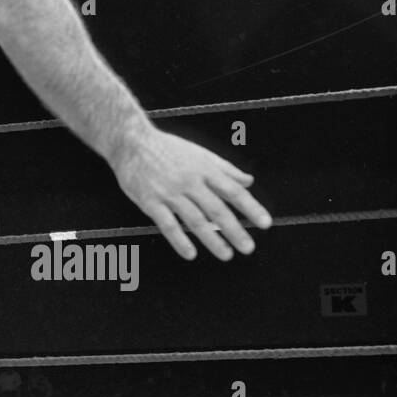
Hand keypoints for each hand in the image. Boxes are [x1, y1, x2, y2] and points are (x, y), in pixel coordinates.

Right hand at [111, 128, 271, 259]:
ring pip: (195, 219)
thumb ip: (225, 169)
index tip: (265, 223)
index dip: (251, 207)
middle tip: (248, 247)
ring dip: (212, 239)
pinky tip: (190, 253)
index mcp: (203, 169)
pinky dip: (179, 240)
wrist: (130, 142)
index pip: (233, 190)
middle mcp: (189, 181)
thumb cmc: (166, 147)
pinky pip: (167, 224)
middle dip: (235, 230)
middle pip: (216, 209)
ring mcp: (169, 192)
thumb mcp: (199, 153)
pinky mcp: (150, 201)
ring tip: (226, 255)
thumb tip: (248, 181)